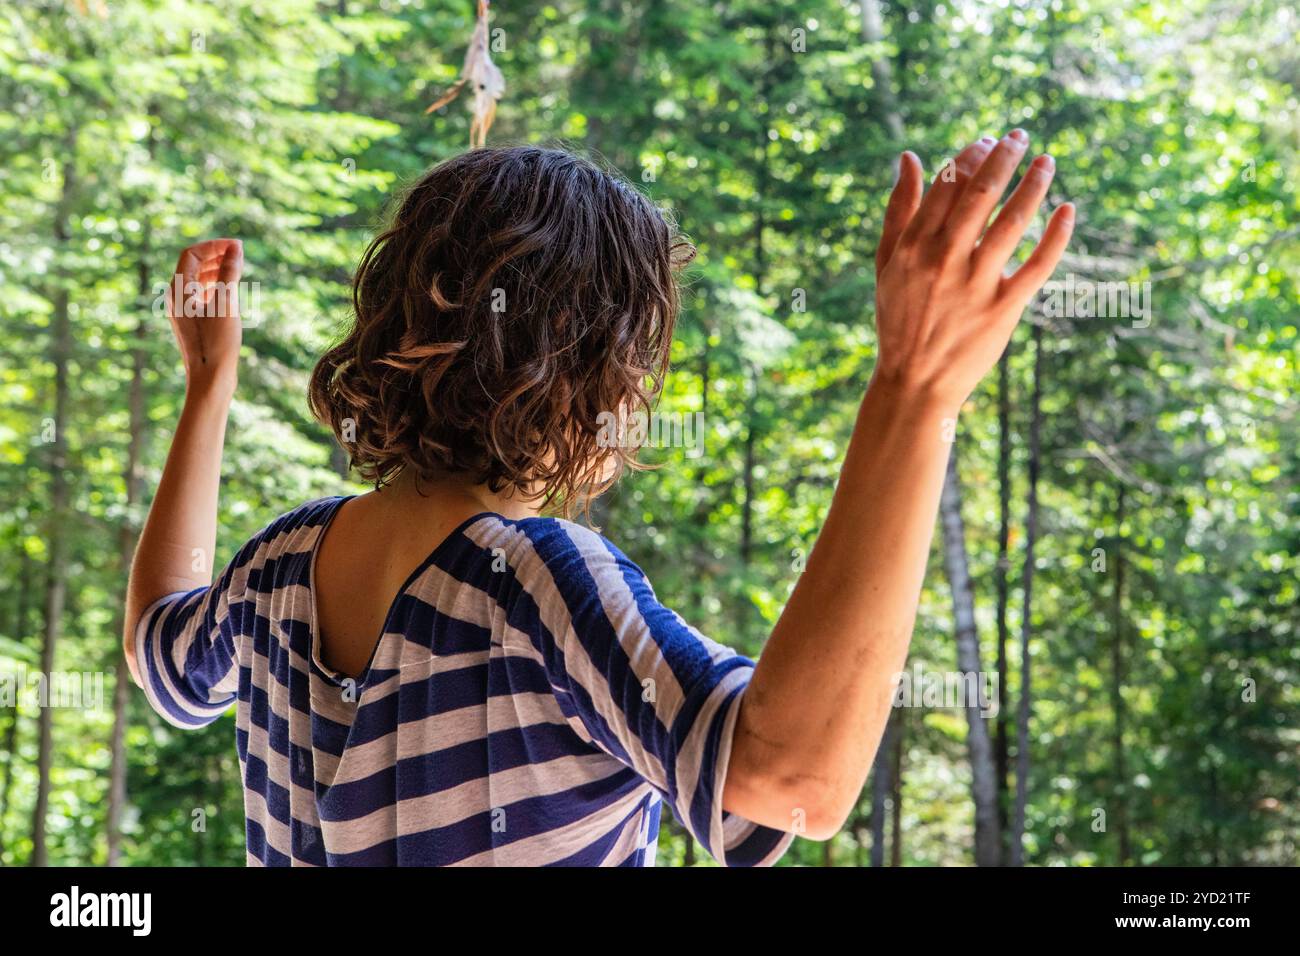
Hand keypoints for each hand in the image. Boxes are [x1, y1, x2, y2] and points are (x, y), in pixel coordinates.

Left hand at [165, 238, 243, 392]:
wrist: (209, 379)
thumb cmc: (217, 344)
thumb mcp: (226, 304)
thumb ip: (229, 274)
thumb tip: (236, 249)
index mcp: (178, 291)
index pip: (192, 254)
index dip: (214, 245)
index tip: (238, 246)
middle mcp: (175, 298)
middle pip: (192, 264)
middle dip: (215, 254)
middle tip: (240, 252)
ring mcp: (183, 310)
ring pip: (197, 279)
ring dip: (216, 268)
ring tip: (238, 267)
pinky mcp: (193, 321)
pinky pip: (201, 294)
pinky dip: (215, 285)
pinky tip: (231, 289)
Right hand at [872, 130, 1073, 408]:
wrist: (913, 383)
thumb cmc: (899, 320)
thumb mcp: (887, 265)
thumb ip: (898, 211)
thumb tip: (910, 158)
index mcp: (914, 247)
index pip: (947, 186)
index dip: (970, 156)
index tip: (987, 141)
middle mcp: (944, 261)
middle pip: (981, 195)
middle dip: (1003, 158)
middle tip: (1020, 136)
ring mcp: (975, 285)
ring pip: (1012, 223)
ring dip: (1033, 185)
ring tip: (1047, 162)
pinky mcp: (1003, 310)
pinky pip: (1037, 266)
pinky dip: (1056, 236)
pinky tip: (1068, 210)